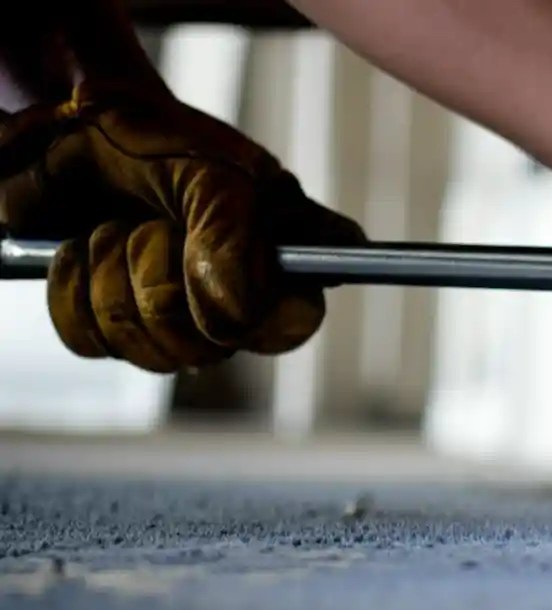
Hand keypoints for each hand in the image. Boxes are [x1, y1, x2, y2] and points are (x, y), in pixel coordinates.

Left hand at [0, 81, 365, 372]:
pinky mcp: (115, 328)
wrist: (69, 129)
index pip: (297, 318)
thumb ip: (232, 239)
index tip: (223, 276)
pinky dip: (73, 290)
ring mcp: (178, 321)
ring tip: (113, 228)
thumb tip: (235, 318)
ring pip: (150, 352)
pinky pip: (94, 344)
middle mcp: (237, 299)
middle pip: (211, 348)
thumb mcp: (209, 172)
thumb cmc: (155, 141)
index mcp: (281, 256)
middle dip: (159, 278)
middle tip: (150, 226)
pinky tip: (81, 252)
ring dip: (111, 276)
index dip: (258, 312)